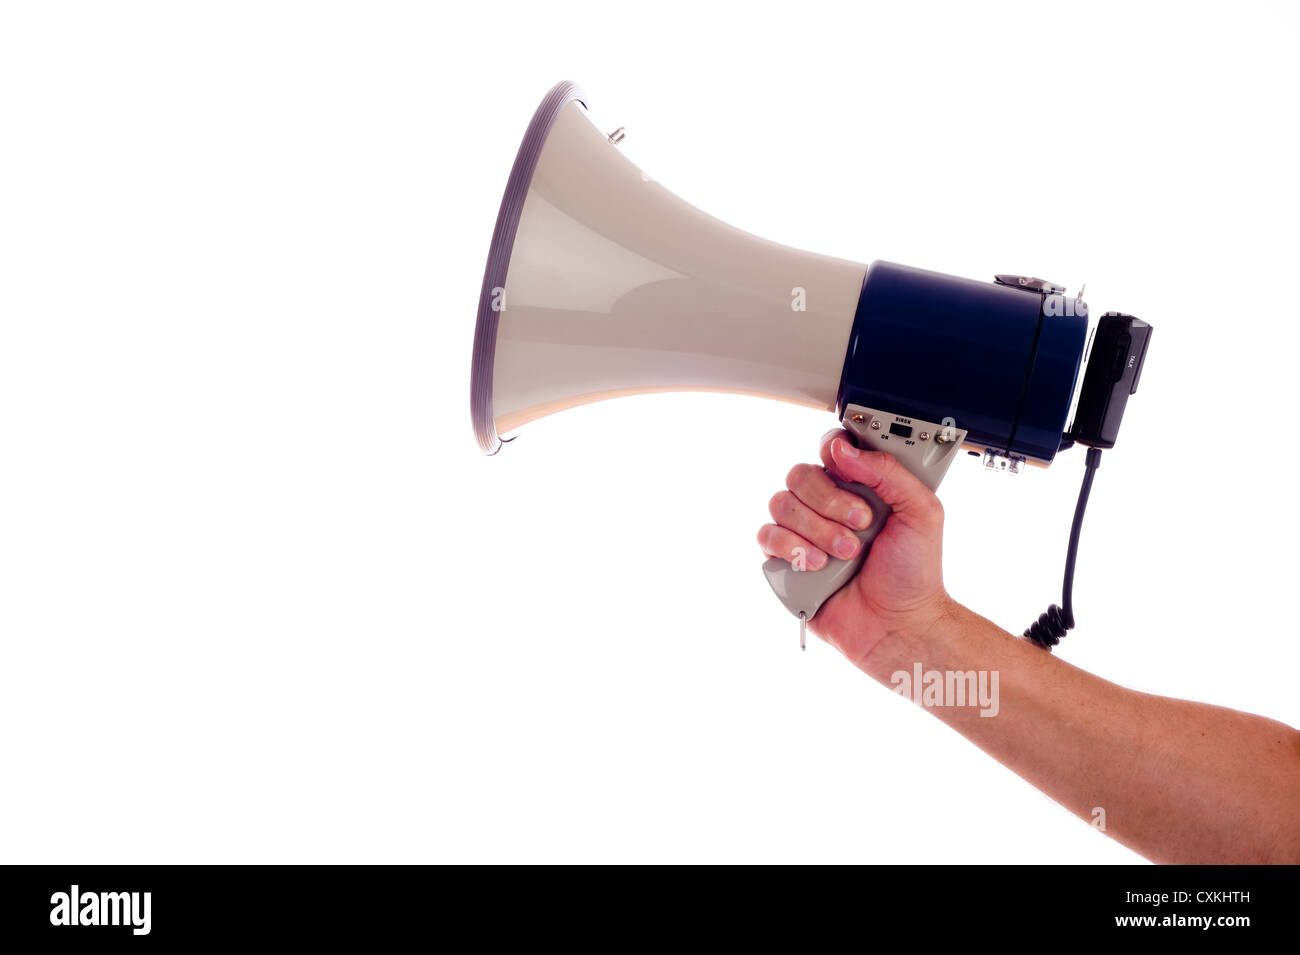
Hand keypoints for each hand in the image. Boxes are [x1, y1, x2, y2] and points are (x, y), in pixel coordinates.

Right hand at [757, 429, 952, 665]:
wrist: (899, 625)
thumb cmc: (913, 574)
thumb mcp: (921, 511)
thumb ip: (888, 471)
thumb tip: (844, 449)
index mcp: (859, 486)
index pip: (829, 449)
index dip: (834, 454)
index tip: (850, 472)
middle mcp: (828, 505)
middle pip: (800, 474)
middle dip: (830, 501)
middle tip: (861, 525)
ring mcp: (805, 532)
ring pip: (781, 503)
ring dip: (817, 529)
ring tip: (846, 554)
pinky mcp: (788, 560)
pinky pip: (767, 537)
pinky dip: (793, 548)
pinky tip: (820, 564)